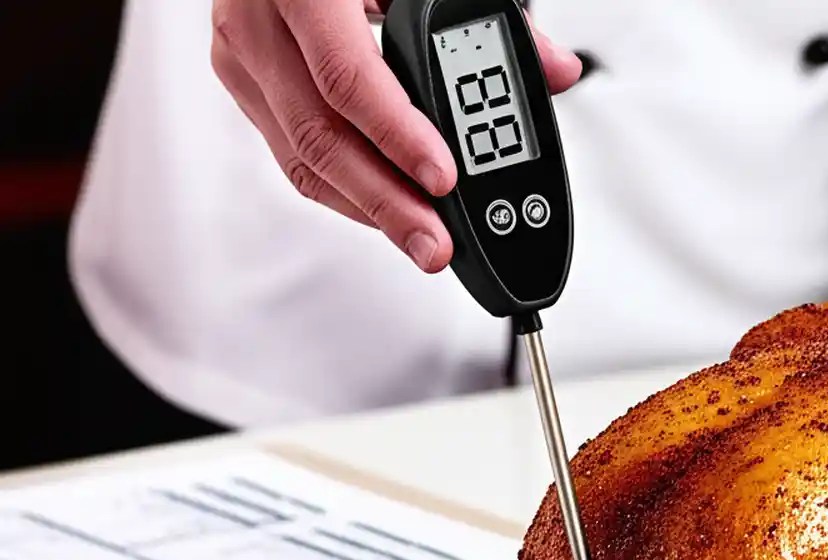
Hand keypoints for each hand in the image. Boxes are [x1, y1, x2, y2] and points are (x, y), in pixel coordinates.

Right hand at [211, 0, 581, 271]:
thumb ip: (481, 12)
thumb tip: (558, 71)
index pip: (346, 76)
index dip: (398, 135)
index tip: (443, 178)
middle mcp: (259, 25)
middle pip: (322, 136)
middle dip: (387, 202)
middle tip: (436, 242)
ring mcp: (244, 60)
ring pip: (303, 159)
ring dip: (369, 210)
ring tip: (423, 240)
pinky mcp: (248, 87)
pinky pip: (296, 155)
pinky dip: (347, 190)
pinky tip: (390, 212)